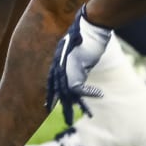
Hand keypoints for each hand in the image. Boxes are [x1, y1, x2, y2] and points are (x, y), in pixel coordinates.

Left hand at [46, 5, 110, 121]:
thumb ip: (76, 58)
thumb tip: (81, 62)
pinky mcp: (76, 70)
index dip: (50, 91)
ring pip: (65, 93)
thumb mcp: (78, 47)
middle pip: (56, 88)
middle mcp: (59, 65)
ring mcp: (66, 68)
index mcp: (58, 59)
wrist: (90, 25)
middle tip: (51, 112)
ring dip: (70, 107)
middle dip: (54, 102)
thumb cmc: (87, 32)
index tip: (47, 102)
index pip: (51, 79)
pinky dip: (89, 93)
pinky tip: (98, 95)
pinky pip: (80, 88)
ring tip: (70, 120)